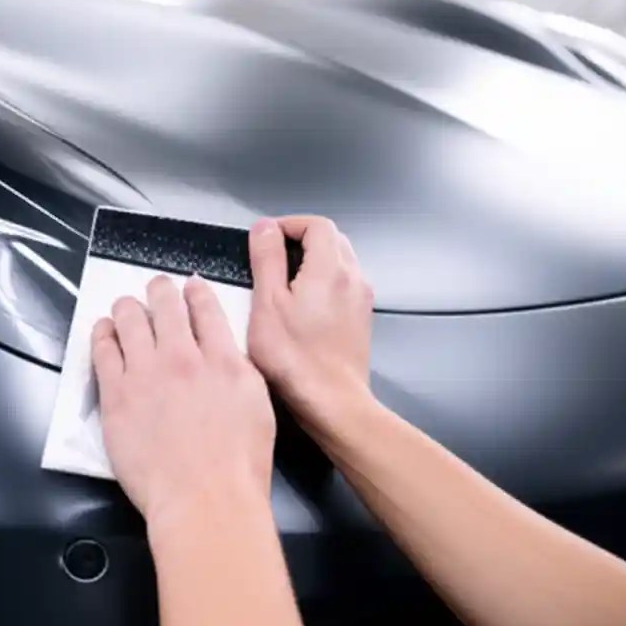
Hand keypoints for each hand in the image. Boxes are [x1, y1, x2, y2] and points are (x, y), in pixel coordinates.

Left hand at [92, 274, 276, 524]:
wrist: (204, 500)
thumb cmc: (237, 468)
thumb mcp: (258, 408)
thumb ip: (239, 373)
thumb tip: (225, 356)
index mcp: (224, 361)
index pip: (206, 309)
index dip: (195, 292)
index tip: (190, 286)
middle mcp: (184, 358)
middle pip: (165, 305)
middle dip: (160, 291)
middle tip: (156, 289)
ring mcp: (146, 374)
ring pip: (129, 319)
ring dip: (127, 307)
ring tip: (124, 307)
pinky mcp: (116, 395)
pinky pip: (103, 350)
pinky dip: (103, 334)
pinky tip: (103, 330)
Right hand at [246, 216, 376, 440]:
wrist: (331, 401)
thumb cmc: (294, 359)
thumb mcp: (266, 303)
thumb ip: (267, 259)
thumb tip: (265, 228)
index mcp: (329, 268)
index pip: (316, 225)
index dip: (289, 225)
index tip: (265, 238)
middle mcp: (352, 278)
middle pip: (331, 239)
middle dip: (301, 239)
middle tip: (272, 255)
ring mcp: (360, 300)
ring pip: (340, 262)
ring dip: (313, 261)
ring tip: (283, 282)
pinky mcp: (360, 319)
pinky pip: (343, 286)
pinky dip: (323, 283)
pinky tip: (301, 307)